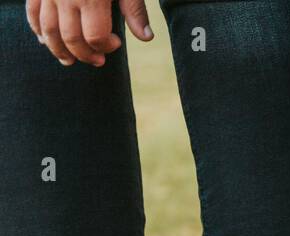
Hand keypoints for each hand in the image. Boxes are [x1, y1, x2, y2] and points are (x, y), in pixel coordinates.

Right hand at [27, 0, 151, 66]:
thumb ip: (134, 9)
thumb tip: (146, 38)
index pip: (96, 36)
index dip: (106, 46)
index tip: (116, 43)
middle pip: (71, 38)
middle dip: (85, 54)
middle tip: (97, 60)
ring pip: (48, 29)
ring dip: (57, 49)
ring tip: (69, 60)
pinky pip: (32, 12)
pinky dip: (37, 29)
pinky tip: (45, 40)